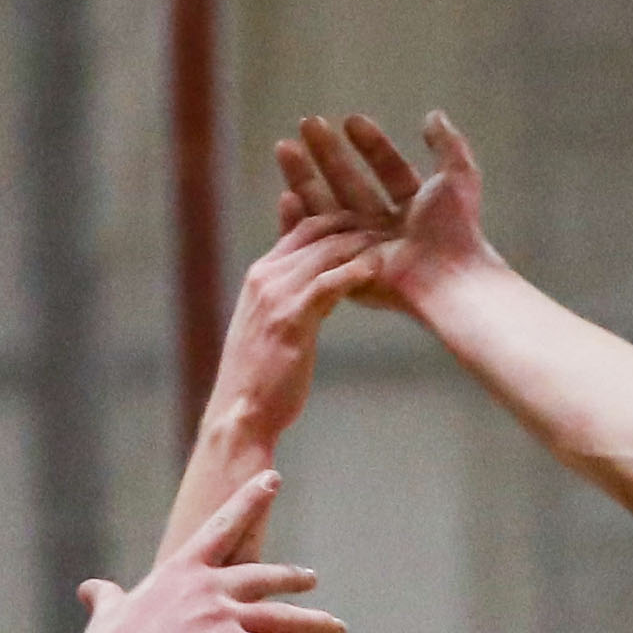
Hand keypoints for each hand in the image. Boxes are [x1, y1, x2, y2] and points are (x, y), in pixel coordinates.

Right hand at [71, 474, 345, 632]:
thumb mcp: (108, 615)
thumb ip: (106, 598)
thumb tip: (90, 589)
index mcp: (180, 571)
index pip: (222, 527)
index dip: (249, 501)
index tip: (271, 479)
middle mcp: (207, 587)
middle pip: (263, 576)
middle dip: (291, 578)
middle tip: (312, 579)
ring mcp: (222, 616)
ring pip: (283, 617)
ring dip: (315, 624)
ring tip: (337, 630)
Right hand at [206, 220, 385, 459]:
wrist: (240, 411)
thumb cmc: (262, 376)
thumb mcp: (275, 325)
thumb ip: (296, 297)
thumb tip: (325, 286)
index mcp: (260, 275)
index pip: (301, 228)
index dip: (338, 220)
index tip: (370, 221)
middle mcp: (264, 277)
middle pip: (316, 232)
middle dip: (355, 225)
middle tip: (390, 225)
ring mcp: (275, 295)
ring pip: (325, 252)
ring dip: (361, 243)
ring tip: (392, 241)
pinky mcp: (290, 317)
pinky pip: (327, 282)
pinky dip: (354, 272)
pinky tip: (377, 268)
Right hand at [273, 109, 496, 313]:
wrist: (443, 276)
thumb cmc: (454, 230)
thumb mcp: (458, 177)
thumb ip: (448, 144)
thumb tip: (433, 115)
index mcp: (415, 208)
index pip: (388, 169)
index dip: (370, 144)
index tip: (350, 120)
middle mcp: (388, 227)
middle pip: (351, 183)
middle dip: (326, 153)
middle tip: (306, 123)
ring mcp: (366, 248)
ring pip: (328, 208)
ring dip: (304, 178)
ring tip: (284, 147)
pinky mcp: (346, 270)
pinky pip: (317, 242)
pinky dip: (300, 220)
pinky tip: (286, 194)